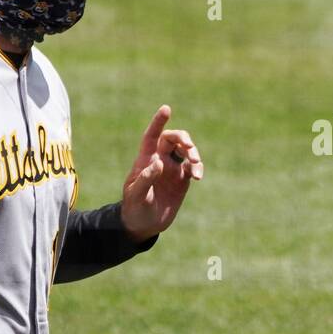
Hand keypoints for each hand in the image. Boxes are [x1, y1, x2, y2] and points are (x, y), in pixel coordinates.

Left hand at [121, 105, 203, 241]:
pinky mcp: (182, 180)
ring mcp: (172, 169)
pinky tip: (198, 176)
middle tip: (189, 148)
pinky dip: (198, 168)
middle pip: (173, 139)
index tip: (166, 109)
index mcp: (146, 159)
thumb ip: (145, 178)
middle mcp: (160, 160)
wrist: (144, 224)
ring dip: (193, 153)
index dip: (158, 122)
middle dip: (183, 139)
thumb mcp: (136, 195)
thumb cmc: (134, 208)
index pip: (152, 136)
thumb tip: (158, 163)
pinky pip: (193, 168)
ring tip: (195, 165)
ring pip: (186, 151)